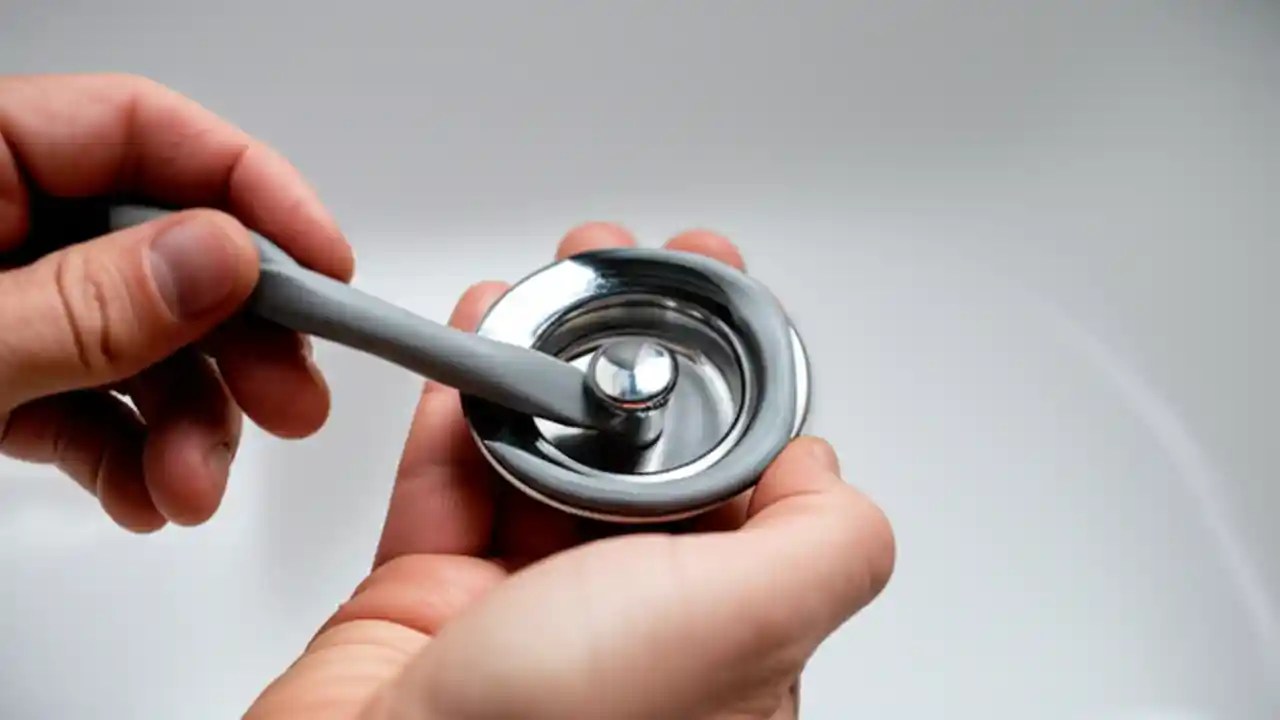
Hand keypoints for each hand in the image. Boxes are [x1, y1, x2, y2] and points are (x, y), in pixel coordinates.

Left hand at [0, 73, 353, 530]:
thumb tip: (221, 258)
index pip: (142, 130)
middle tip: (289, 404)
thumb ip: (83, 305)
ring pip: (137, 340)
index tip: (329, 269)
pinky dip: (126, 454)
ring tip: (191, 489)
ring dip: (187, 424)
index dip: (252, 190)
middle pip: (162, 248)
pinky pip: (87, 399)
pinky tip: (143, 495)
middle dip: (236, 342)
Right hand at [246, 228, 895, 718]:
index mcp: (720, 639)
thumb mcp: (746, 625)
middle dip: (635, 351)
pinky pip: (448, 475)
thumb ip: (822, 543)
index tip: (720, 306)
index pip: (743, 489)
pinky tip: (478, 333)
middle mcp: (625, 626)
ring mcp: (522, 612)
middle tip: (628, 264)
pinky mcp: (427, 598)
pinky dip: (462, 399)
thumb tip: (822, 469)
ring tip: (553, 277)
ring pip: (543, 454)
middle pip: (638, 458)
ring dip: (547, 359)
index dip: (732, 390)